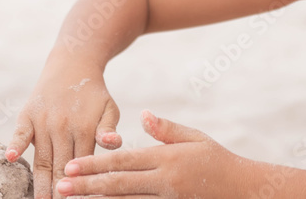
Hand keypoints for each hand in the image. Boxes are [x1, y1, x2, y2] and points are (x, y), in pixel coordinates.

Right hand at [6, 66, 123, 198]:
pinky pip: (20, 133)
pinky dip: (15, 144)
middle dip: (58, 193)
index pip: (81, 167)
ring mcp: (44, 121)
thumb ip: (109, 129)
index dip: (79, 188)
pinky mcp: (28, 115)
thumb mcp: (108, 109)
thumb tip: (113, 143)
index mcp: (85, 128)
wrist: (72, 64)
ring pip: (41, 159)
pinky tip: (11, 158)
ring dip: (40, 183)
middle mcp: (62, 126)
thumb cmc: (94, 94)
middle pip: (59, 168)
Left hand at [55, 109, 244, 197]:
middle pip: (118, 185)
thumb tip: (142, 115)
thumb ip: (166, 130)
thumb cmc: (218, 160)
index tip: (72, 167)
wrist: (244, 191)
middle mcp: (164, 182)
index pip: (123, 161)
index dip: (95, 165)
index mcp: (166, 159)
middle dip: (87, 187)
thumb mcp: (194, 139)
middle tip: (61, 186)